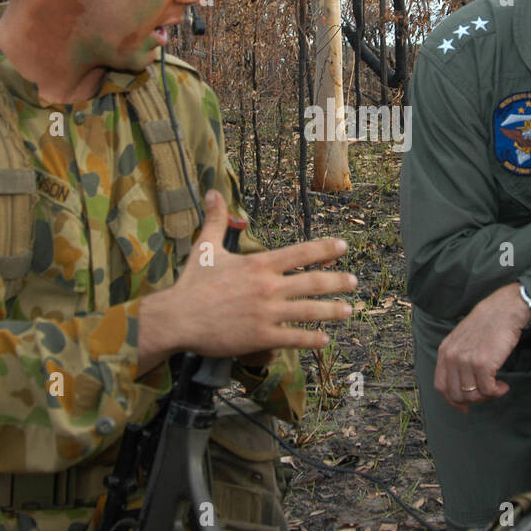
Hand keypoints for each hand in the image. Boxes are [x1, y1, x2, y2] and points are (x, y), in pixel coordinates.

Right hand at [137, 191, 356, 367]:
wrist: (176, 318)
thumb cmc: (191, 283)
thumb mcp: (205, 247)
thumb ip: (216, 220)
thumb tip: (212, 191)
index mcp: (258, 264)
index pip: (300, 252)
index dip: (325, 248)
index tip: (343, 247)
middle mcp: (268, 287)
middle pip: (313, 282)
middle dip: (337, 281)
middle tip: (354, 282)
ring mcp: (266, 313)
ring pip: (309, 311)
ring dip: (333, 311)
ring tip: (348, 311)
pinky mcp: (260, 337)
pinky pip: (293, 338)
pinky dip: (312, 339)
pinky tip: (324, 339)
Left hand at [434, 284, 528, 412]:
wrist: (503, 310)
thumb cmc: (487, 325)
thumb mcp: (462, 339)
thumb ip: (457, 359)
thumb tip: (462, 386)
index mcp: (445, 352)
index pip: (441, 386)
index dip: (452, 401)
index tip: (464, 407)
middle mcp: (452, 357)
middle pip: (456, 394)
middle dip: (473, 400)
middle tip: (487, 392)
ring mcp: (466, 360)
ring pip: (473, 395)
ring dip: (488, 395)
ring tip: (498, 387)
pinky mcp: (483, 363)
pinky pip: (488, 390)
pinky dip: (498, 392)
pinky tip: (504, 386)